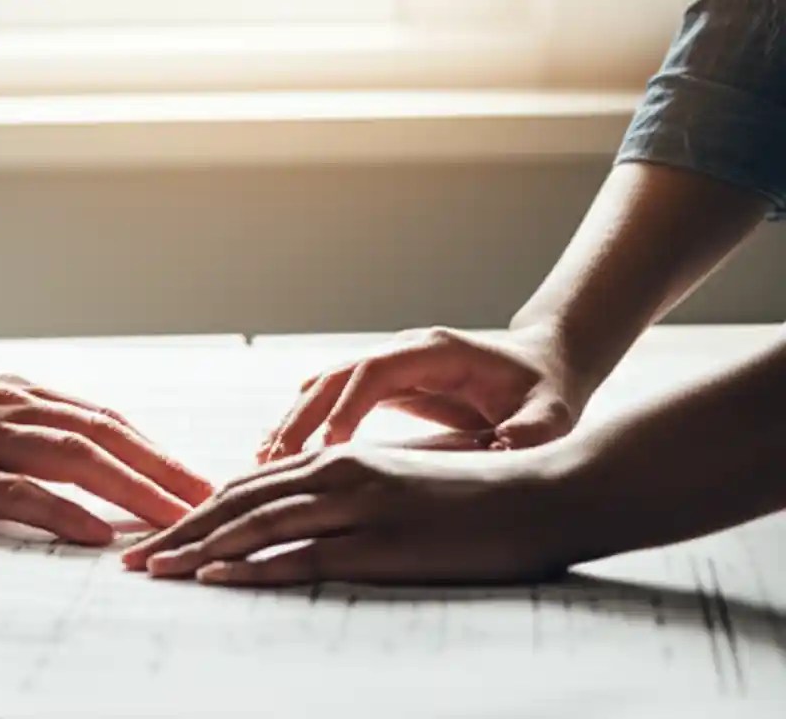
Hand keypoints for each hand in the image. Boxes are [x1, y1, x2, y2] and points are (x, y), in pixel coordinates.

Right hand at [0, 373, 212, 544]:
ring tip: (175, 515)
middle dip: (161, 467)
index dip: (151, 447)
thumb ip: (10, 430)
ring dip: (132, 487)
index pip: (100, 419)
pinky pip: (17, 492)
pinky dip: (63, 511)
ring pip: (75, 458)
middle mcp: (5, 406)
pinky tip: (97, 532)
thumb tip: (59, 457)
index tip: (189, 473)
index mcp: (12, 395)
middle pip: (103, 435)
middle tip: (208, 495)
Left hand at [123, 445, 567, 584]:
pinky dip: (251, 567)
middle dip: (179, 532)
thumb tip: (304, 514)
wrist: (545, 491)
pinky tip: (214, 578)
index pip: (250, 487)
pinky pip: (302, 558)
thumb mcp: (400, 483)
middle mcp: (339, 475)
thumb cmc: (476, 494)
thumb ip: (350, 493)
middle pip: (238, 505)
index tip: (159, 534)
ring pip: (257, 528)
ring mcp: (358, 508)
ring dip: (196, 550)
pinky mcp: (382, 544)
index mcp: (340, 459)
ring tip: (152, 569)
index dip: (198, 512)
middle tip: (133, 557)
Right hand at [259, 325, 586, 461]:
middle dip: (302, 417)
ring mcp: (388, 367)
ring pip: (323, 389)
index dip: (349, 407)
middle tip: (272, 459)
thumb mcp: (551, 413)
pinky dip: (303, 428)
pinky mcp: (381, 388)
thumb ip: (533, 431)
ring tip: (261, 459)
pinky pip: (331, 404)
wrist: (543, 366)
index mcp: (436, 351)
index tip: (328, 447)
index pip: (377, 372)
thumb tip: (510, 450)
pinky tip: (277, 457)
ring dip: (292, 423)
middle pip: (336, 377)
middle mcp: (402, 352)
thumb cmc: (545, 390)